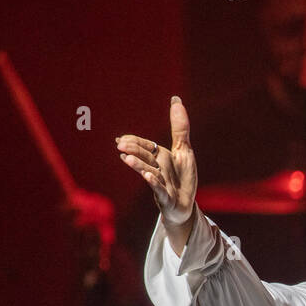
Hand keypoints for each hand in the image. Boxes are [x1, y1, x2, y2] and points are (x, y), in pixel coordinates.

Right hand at [116, 96, 197, 231]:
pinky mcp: (167, 198)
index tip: (120, 139)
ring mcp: (161, 184)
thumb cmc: (183, 178)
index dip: (134, 142)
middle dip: (133, 151)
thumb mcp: (184, 150)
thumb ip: (179, 126)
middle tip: (119, 145)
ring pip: (148, 172)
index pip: (145, 147)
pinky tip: (148, 177)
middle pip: (144, 158)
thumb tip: (176, 99)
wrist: (186, 206)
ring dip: (138, 165)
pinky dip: (153, 183)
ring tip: (126, 159)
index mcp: (160, 157)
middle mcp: (158, 170)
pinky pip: (159, 189)